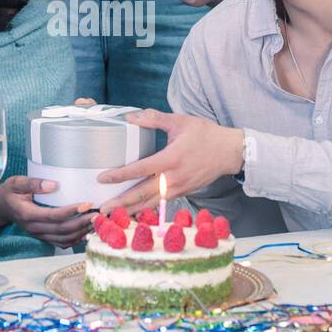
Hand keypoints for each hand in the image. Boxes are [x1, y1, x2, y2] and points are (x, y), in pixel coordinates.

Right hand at [0, 176, 93, 247]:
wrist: (0, 208)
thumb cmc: (9, 193)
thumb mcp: (16, 183)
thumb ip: (33, 183)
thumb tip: (53, 184)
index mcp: (28, 215)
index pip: (53, 216)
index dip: (71, 211)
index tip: (87, 204)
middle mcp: (35, 228)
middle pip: (62, 230)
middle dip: (82, 223)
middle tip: (98, 214)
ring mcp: (39, 235)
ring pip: (64, 239)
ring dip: (82, 232)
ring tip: (97, 222)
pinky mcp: (44, 237)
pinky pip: (62, 242)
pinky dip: (76, 239)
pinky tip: (87, 230)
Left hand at [94, 110, 244, 213]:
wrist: (230, 152)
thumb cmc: (205, 135)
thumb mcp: (180, 122)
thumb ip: (154, 119)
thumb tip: (130, 116)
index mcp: (171, 159)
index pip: (140, 169)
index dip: (120, 175)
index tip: (102, 178)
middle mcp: (173, 178)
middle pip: (142, 194)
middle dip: (121, 203)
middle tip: (101, 209)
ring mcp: (178, 189)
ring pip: (150, 203)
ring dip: (130, 210)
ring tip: (112, 215)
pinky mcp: (182, 193)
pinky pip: (159, 204)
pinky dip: (145, 209)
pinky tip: (132, 212)